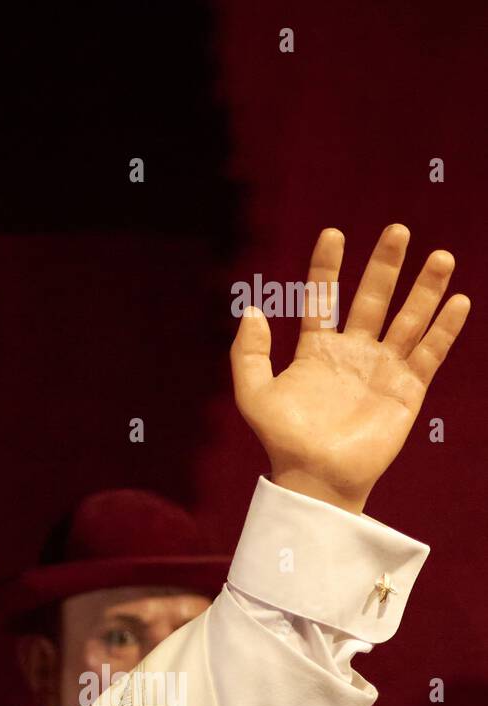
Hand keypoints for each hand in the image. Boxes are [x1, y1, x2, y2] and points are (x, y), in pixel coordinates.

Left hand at [231, 224, 468, 513]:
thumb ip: (249, 352)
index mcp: (316, 350)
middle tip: (397, 230)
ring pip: (408, 319)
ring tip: (439, 256)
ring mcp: (383, 368)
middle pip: (372, 299)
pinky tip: (456, 301)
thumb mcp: (253, 394)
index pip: (323, 298)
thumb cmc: (283, 439)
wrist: (315, 476)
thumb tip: (252, 309)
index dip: (326, 266)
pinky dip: (445, 327)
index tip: (331, 233)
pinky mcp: (408, 388)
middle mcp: (353, 352)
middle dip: (385, 265)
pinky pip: (430, 352)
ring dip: (424, 288)